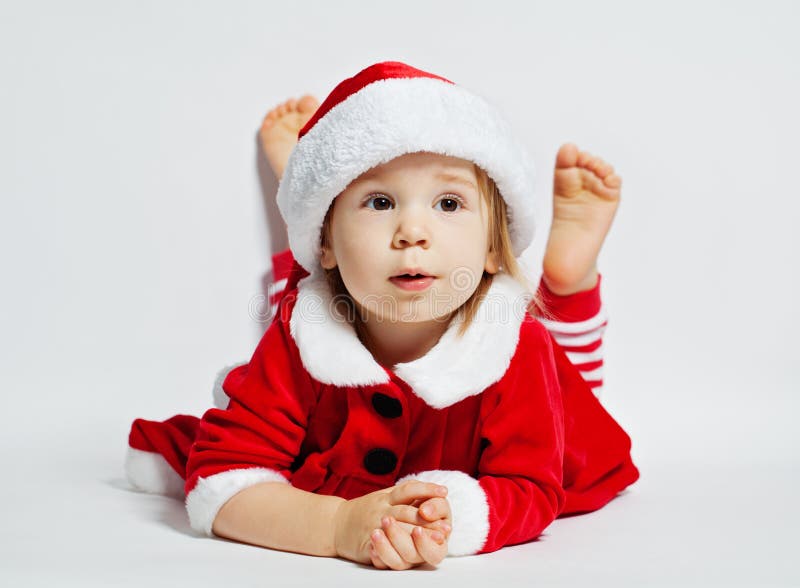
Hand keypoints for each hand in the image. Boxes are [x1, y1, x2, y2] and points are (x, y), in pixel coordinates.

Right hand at [333, 480, 450, 568]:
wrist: (334, 523)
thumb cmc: (365, 511)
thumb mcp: (383, 497)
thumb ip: (404, 495)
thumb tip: (434, 493)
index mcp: (386, 496)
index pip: (409, 488)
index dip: (427, 488)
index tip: (445, 491)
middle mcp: (380, 508)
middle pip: (407, 511)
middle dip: (429, 520)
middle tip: (447, 528)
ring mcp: (373, 525)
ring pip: (398, 529)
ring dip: (419, 534)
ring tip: (438, 539)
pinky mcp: (366, 542)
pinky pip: (381, 546)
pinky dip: (396, 549)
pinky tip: (410, 554)